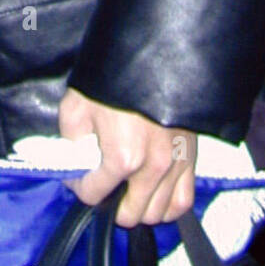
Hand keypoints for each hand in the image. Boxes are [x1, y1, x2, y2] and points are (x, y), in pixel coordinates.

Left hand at [58, 86, 195, 227]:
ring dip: (138, 207)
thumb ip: (72, 142)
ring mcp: (176, 165)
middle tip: (102, 183)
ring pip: (157, 213)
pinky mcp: (192, 158)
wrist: (151, 52)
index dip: (79, 186)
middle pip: (128, 214)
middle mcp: (153, 168)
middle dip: (109, 203)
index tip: (76, 175)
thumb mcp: (76, 106)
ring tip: (126, 190)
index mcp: (122, 157)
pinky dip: (167, 206)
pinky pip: (183, 201)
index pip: (94, 194)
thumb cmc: (110, 77)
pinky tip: (154, 194)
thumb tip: (77, 164)